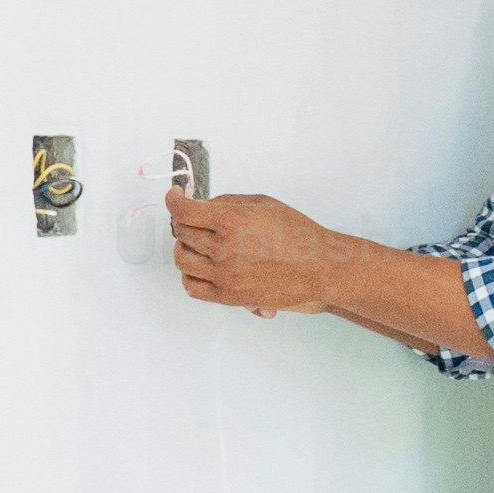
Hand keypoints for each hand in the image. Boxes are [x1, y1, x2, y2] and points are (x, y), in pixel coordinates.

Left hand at [169, 189, 331, 316]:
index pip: (183, 210)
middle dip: (184, 222)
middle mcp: (225, 248)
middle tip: (193, 219)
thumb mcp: (262, 204)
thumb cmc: (298, 234)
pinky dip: (189, 274)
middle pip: (181, 232)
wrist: (320, 267)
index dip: (173, 199)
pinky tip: (200, 266)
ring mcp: (225, 275)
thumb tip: (199, 205)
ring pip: (181, 259)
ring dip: (184, 247)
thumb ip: (226, 203)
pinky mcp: (228, 296)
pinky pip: (191, 286)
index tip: (175, 196)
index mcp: (233, 220)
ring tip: (197, 243)